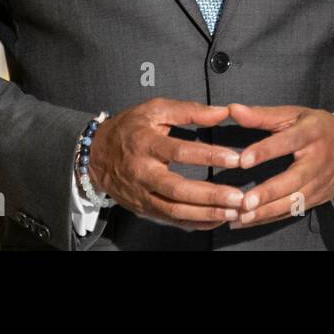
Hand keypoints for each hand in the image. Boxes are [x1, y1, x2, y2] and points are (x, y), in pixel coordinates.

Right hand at [87, 100, 244, 230]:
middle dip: (210, 195)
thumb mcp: (154, 110)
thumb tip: (221, 112)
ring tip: (233, 211)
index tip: (235, 159)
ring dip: (206, 213)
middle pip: (178, 189)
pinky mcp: (144, 208)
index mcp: (145, 143)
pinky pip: (172, 220)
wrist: (95, 155)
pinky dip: (196, 223)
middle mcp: (142, 172)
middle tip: (238, 196)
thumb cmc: (129, 128)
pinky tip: (217, 219)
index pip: (179, 151)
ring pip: (175, 210)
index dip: (208, 156)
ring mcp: (142, 194)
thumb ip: (189, 110)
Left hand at [225, 103, 333, 228]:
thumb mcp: (293, 114)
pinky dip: (271, 218)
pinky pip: (293, 211)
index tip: (243, 160)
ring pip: (293, 201)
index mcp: (311, 133)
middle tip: (245, 202)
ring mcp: (319, 183)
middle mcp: (317, 161)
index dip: (265, 151)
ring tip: (242, 216)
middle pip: (293, 179)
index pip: (287, 142)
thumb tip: (233, 109)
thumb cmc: (318, 127)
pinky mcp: (318, 198)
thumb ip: (262, 115)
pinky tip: (250, 221)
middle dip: (269, 192)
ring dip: (267, 211)